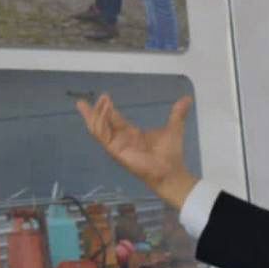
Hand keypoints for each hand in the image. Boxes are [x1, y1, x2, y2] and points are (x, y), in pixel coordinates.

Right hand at [77, 94, 197, 209]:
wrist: (171, 171)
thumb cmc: (170, 153)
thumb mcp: (173, 128)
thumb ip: (177, 113)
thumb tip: (187, 99)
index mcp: (131, 134)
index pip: (113, 119)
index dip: (107, 108)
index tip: (103, 96)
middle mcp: (121, 140)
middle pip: (100, 124)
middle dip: (90, 113)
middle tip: (81, 102)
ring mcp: (116, 146)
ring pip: (98, 130)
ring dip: (96, 115)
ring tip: (100, 100)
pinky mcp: (115, 151)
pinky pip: (102, 136)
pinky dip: (101, 122)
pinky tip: (104, 110)